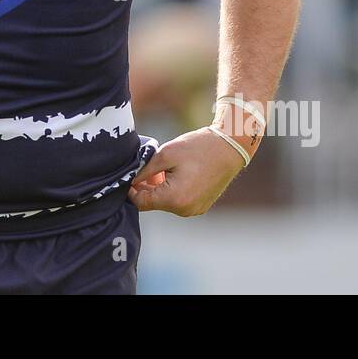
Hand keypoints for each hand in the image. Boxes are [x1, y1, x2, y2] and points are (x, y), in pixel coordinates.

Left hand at [127, 126, 246, 215]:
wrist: (229, 148)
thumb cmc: (197, 148)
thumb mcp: (164, 155)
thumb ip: (143, 171)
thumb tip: (128, 181)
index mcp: (174, 200)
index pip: (140, 203)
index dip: (131, 189)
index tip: (131, 174)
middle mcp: (184, 211)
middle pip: (153, 203)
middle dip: (146, 187)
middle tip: (149, 166)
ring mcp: (194, 210)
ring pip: (165, 203)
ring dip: (159, 188)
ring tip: (165, 168)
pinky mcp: (200, 206)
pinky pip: (178, 202)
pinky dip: (173, 191)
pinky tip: (177, 173)